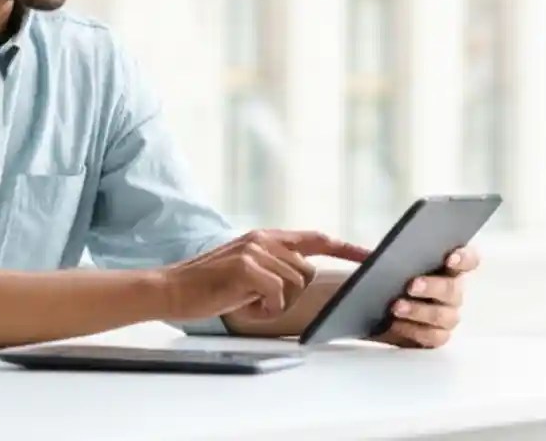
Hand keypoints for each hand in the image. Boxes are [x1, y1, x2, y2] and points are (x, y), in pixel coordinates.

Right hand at [159, 230, 370, 324]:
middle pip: (307, 272)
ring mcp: (256, 250)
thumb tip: (303, 278)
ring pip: (295, 285)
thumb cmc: (210, 287)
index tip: (373, 255)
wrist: (172, 289)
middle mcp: (264, 238)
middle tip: (260, 301)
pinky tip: (244, 305)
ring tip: (247, 301)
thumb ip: (275, 266)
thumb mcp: (247, 270)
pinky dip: (264, 309)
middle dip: (291, 295)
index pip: (318, 238)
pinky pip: (277, 295)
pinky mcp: (247, 266)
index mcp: (267, 237)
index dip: (348, 247)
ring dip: (275, 303)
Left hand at [373, 246, 480, 348]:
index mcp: (447, 266)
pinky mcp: (433, 336)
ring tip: (396, 307)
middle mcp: (451, 291)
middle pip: (453, 290)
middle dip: (433, 287)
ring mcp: (445, 315)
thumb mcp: (382, 260)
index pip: (468, 259)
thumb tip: (381, 255)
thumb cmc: (379, 276)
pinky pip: (433, 337)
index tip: (450, 258)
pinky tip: (396, 324)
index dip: (464, 258)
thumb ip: (390, 253)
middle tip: (411, 285)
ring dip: (420, 311)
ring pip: (445, 316)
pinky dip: (415, 331)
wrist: (363, 305)